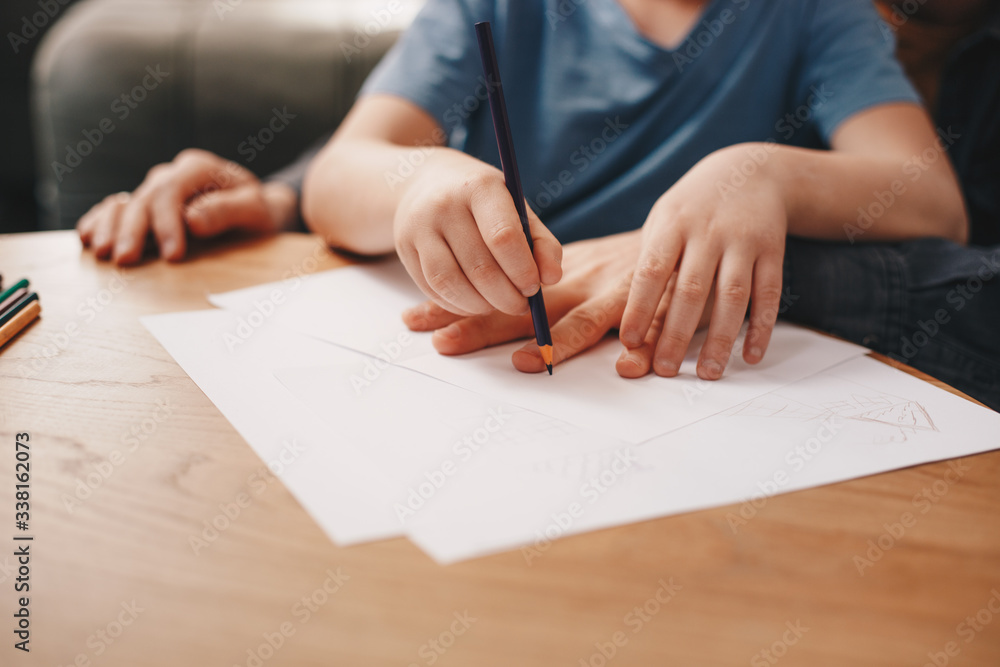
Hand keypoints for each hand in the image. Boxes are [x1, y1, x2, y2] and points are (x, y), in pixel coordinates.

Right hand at [77, 149, 296, 264]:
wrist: (255, 211)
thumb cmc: (258, 212)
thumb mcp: (256, 211)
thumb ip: (228, 211)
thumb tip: (193, 219)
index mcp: (198, 168)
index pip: (172, 192)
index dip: (167, 224)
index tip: (173, 256)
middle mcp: (171, 175)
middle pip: (144, 199)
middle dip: (133, 231)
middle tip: (127, 260)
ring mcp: (156, 189)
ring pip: (125, 202)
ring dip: (110, 227)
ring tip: (103, 253)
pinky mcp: (147, 206)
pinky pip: (117, 209)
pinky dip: (101, 222)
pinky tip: (88, 238)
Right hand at [393, 150, 561, 316]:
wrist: (424, 182)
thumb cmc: (481, 200)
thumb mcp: (515, 207)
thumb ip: (541, 242)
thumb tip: (551, 278)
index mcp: (479, 188)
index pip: (503, 237)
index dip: (522, 270)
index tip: (534, 287)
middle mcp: (444, 205)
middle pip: (479, 267)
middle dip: (506, 296)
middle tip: (521, 305)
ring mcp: (419, 227)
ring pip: (452, 284)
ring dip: (481, 306)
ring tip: (499, 305)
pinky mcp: (405, 249)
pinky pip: (433, 289)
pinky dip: (458, 304)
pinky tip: (475, 302)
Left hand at [402, 231, 712, 372]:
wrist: (676, 234)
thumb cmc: (618, 265)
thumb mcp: (572, 269)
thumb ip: (535, 292)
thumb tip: (476, 315)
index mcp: (550, 276)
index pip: (494, 291)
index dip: (455, 306)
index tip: (414, 320)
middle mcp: (576, 282)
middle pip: (524, 308)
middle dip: (483, 326)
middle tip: (444, 343)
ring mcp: (615, 292)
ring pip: (585, 319)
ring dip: (559, 342)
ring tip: (529, 361)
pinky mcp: (653, 302)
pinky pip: (649, 325)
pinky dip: (642, 344)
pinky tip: (629, 365)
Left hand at [619, 144, 786, 379]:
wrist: (749, 169)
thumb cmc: (692, 208)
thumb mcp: (662, 222)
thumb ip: (648, 264)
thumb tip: (629, 322)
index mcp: (672, 225)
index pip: (651, 271)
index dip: (640, 308)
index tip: (629, 342)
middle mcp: (708, 232)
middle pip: (691, 290)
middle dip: (677, 334)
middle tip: (665, 370)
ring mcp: (743, 241)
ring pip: (733, 296)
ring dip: (721, 339)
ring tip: (708, 373)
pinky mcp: (773, 251)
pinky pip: (769, 294)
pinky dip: (761, 328)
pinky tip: (751, 356)